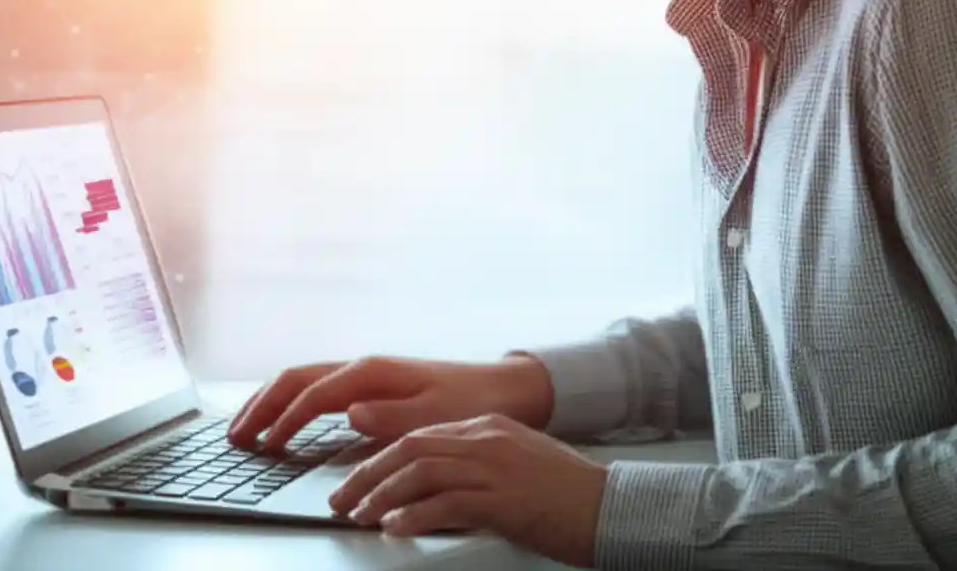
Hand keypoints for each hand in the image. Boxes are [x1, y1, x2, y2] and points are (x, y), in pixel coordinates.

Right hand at [228, 355, 553, 454]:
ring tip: (246, 430)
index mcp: (374, 373)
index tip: (264, 446)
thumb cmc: (472, 403)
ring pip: (302, 381)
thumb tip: (350, 414)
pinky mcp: (371, 386)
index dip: (284, 420)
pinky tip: (284, 424)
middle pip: (295, 379)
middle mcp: (363, 368)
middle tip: (234, 437)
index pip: (313, 394)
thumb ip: (391, 417)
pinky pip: (317, 391)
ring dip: (269, 403)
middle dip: (260, 406)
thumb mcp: (436, 415)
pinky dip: (291, 404)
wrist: (505, 389)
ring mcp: (365, 375)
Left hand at [329, 414, 606, 568]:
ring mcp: (495, 468)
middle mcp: (487, 440)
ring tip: (359, 516)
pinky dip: (413, 516)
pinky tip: (395, 529)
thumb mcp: (518, 462)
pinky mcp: (503, 501)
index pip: (420, 435)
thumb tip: (433, 486)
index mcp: (488, 428)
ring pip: (420, 473)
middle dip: (368, 474)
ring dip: (381, 496)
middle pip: (410, 449)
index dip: (381, 458)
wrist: (615, 507)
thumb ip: (478, 463)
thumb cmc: (569, 494)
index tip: (358, 479)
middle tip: (342, 499)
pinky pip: (445, 504)